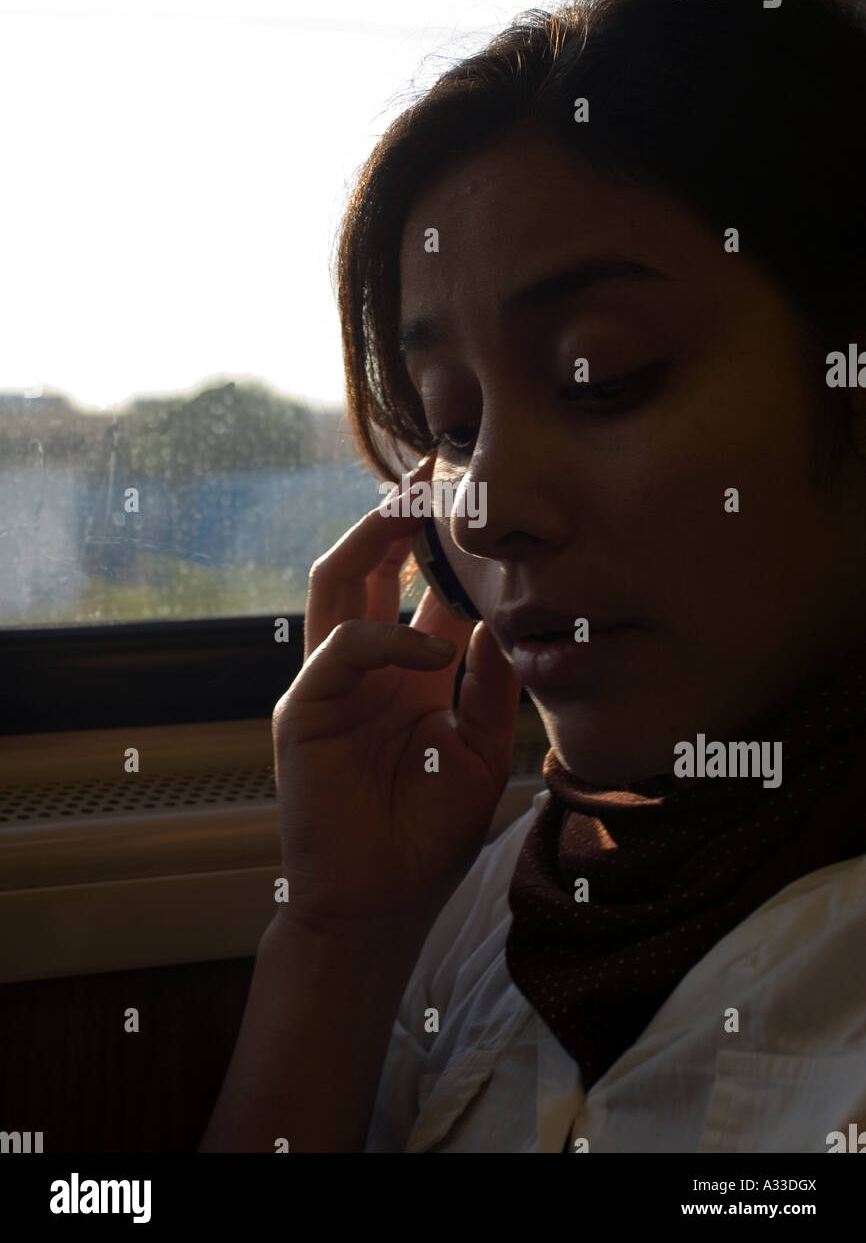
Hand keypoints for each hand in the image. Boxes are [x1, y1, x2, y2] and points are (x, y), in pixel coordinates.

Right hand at [271, 455, 520, 938]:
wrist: (379, 905)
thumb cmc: (428, 835)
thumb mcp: (481, 751)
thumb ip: (489, 685)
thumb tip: (499, 616)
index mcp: (409, 670)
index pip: (418, 584)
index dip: (441, 537)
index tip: (473, 488)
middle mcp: (366, 665)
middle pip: (369, 563)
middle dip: (398, 513)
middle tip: (436, 467)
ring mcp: (329, 684)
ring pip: (336, 583)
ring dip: (373, 538)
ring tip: (415, 503)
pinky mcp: (303, 711)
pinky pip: (341, 649)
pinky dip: (388, 636)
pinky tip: (436, 645)